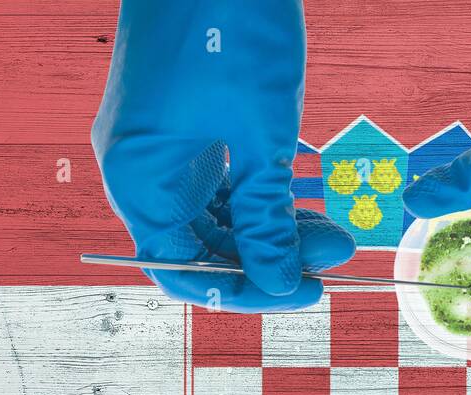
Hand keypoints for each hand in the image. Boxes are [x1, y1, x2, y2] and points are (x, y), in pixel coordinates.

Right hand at [92, 0, 353, 311]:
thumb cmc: (229, 26)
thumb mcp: (261, 138)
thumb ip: (266, 220)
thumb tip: (279, 284)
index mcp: (139, 180)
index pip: (184, 271)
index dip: (244, 292)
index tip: (301, 292)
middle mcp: (137, 168)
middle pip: (200, 245)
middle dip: (269, 255)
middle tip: (333, 255)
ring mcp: (155, 143)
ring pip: (212, 213)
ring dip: (269, 226)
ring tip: (330, 227)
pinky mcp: (177, 122)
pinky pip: (213, 179)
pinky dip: (256, 193)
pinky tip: (300, 196)